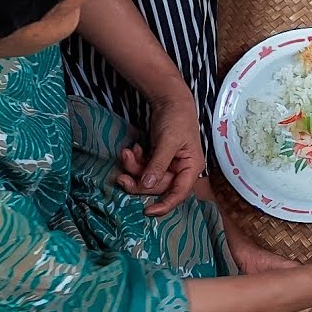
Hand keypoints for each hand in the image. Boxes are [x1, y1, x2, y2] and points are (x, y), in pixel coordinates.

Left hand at [117, 94, 204, 216]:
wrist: (170, 100)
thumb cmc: (177, 119)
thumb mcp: (168, 142)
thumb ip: (158, 164)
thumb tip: (148, 185)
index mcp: (191, 168)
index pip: (179, 193)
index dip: (164, 205)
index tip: (147, 211)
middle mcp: (180, 170)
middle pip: (157, 187)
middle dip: (138, 181)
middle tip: (121, 177)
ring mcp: (167, 165)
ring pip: (147, 178)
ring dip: (134, 168)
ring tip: (126, 152)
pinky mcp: (157, 159)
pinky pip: (143, 168)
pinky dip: (135, 161)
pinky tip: (133, 148)